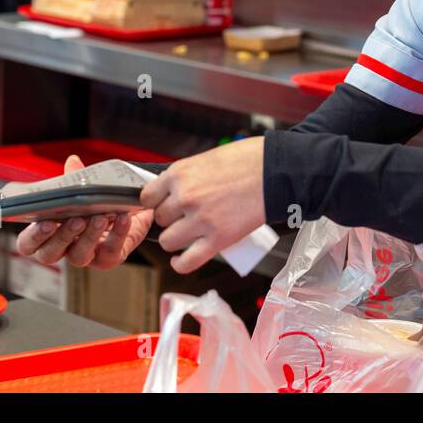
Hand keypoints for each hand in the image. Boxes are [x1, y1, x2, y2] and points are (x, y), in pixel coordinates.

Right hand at [16, 155, 153, 268]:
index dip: (33, 236)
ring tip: (100, 217)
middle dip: (61, 237)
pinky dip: (118, 234)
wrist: (129, 210)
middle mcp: (62, 248)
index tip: (44, 221)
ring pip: (79, 256)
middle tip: (75, 219)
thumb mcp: (85, 189)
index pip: (28, 243)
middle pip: (49, 254)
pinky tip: (123, 218)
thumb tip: (73, 161)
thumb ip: (76, 178)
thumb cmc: (97, 202)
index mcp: (47, 232)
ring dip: (89, 236)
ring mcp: (84, 256)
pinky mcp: (107, 259)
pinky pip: (110, 251)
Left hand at [141, 136, 266, 273]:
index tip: (161, 205)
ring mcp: (200, 220)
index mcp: (179, 174)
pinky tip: (180, 260)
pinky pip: (187, 261)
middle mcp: (185, 197)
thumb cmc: (248, 160)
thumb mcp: (206, 159)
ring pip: (168, 241)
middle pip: (159, 219)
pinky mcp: (218, 240)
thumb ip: (186, 176)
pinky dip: (180, 264)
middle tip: (184, 216)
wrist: (275, 171)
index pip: (147, 197)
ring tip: (187, 234)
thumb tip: (173, 191)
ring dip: (175, 239)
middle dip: (169, 219)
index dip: (154, 203)